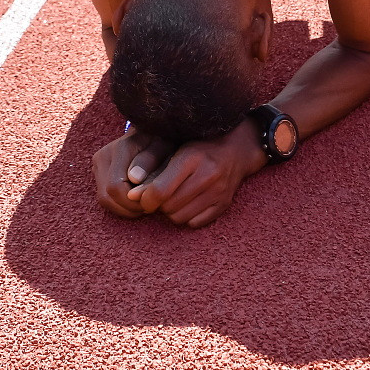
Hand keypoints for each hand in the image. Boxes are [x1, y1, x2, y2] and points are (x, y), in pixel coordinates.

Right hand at [91, 127, 174, 218]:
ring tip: (143, 203)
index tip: (152, 203)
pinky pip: (104, 197)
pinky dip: (120, 204)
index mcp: (120, 148)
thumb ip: (150, 161)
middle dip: (129, 208)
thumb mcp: (163, 148)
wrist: (152, 131)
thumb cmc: (163, 141)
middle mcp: (104, 155)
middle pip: (106, 197)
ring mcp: (98, 163)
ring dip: (124, 208)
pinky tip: (135, 200)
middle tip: (149, 206)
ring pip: (103, 199)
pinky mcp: (98, 171)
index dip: (133, 203)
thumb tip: (133, 179)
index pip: (115, 187)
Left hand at [130, 122, 265, 227]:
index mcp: (191, 158)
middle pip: (168, 207)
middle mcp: (207, 175)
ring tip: (173, 197)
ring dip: (171, 211)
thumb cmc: (199, 146)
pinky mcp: (224, 204)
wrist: (237, 148)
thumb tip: (132, 197)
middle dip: (158, 204)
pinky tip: (188, 203)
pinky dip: (186, 216)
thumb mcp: (175, 150)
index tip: (141, 195)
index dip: (145, 198)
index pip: (159, 191)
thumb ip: (153, 172)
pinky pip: (194, 223)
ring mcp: (218, 192)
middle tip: (159, 194)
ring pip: (179, 218)